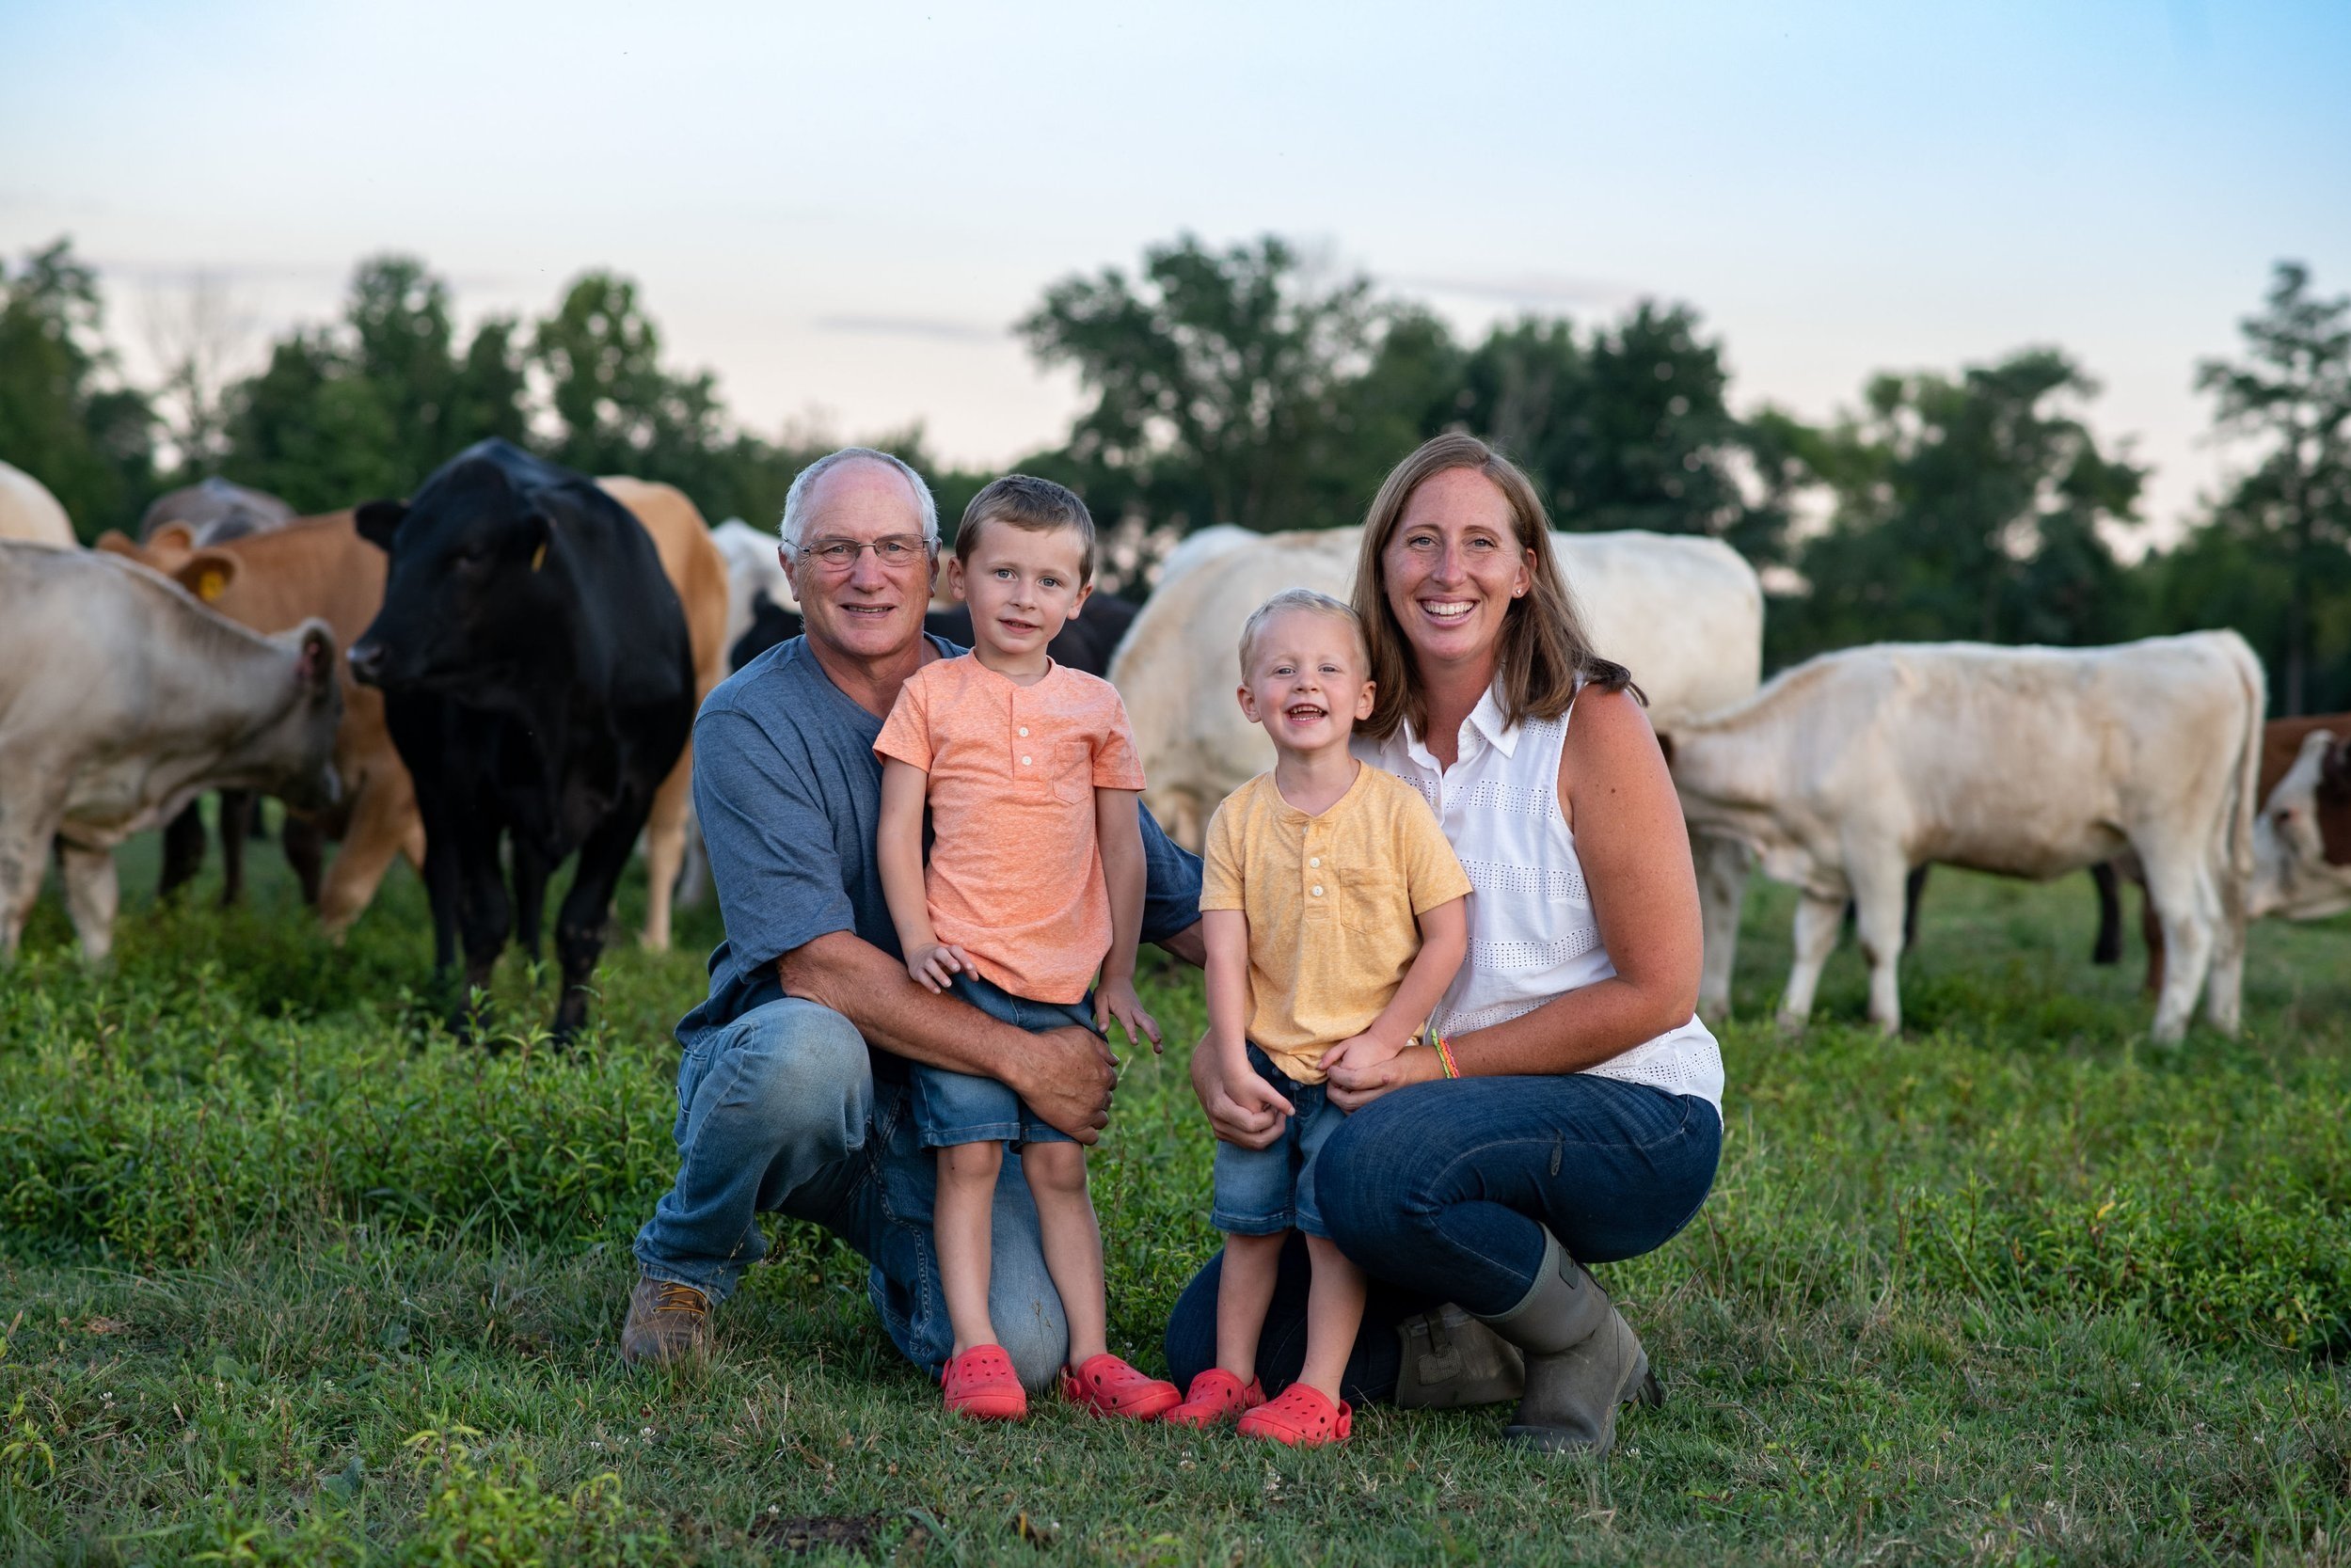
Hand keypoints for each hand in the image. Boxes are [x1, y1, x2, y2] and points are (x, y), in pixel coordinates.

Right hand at [904, 941, 969, 993]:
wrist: (918, 955)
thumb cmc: (943, 961)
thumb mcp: (954, 962)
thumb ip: (967, 969)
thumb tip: (976, 978)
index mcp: (946, 950)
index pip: (955, 950)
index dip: (963, 958)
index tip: (970, 968)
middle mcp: (934, 953)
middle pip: (940, 952)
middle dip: (948, 960)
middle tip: (957, 969)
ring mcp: (925, 961)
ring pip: (930, 965)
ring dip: (939, 974)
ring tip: (949, 984)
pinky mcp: (917, 971)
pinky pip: (922, 976)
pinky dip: (929, 983)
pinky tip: (938, 991)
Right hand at [1012, 1023, 1120, 1144]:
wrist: (1028, 1063)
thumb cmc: (1052, 1044)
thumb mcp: (1083, 1035)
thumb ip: (1102, 1048)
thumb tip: (1114, 1060)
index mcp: (1105, 1074)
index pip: (1111, 1081)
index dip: (1099, 1080)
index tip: (1086, 1080)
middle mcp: (1100, 1095)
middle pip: (1106, 1100)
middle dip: (1097, 1097)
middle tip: (1079, 1094)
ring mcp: (1088, 1112)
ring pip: (1102, 1120)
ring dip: (1094, 1116)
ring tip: (1079, 1111)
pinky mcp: (1074, 1127)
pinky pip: (1091, 1138)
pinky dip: (1088, 1134)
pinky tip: (1078, 1127)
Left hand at [1094, 977, 1162, 1052]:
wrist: (1118, 978)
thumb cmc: (1107, 990)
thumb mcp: (1100, 1001)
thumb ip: (1102, 1016)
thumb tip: (1102, 1031)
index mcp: (1123, 1008)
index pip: (1128, 1022)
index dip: (1131, 1032)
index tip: (1135, 1042)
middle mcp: (1134, 1010)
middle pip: (1145, 1021)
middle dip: (1151, 1032)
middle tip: (1157, 1042)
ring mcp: (1139, 1011)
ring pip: (1151, 1023)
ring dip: (1156, 1034)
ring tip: (1159, 1050)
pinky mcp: (1141, 1012)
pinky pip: (1151, 1022)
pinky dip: (1156, 1032)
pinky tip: (1158, 1044)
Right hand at [1189, 1032, 1292, 1148]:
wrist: (1205, 1069)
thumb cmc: (1229, 1068)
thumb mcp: (1249, 1077)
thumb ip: (1271, 1094)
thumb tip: (1292, 1111)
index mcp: (1221, 1109)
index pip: (1253, 1125)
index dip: (1271, 1118)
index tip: (1278, 1106)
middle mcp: (1218, 1123)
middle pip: (1255, 1141)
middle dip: (1274, 1129)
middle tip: (1282, 1113)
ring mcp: (1219, 1130)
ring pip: (1252, 1144)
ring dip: (1269, 1132)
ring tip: (1275, 1115)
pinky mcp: (1222, 1132)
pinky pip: (1246, 1142)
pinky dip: (1260, 1134)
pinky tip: (1265, 1118)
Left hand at [1325, 1036, 1442, 1111]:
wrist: (1436, 1069)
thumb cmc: (1411, 1055)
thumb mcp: (1390, 1052)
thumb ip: (1367, 1059)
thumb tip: (1339, 1063)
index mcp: (1387, 1074)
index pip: (1353, 1079)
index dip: (1336, 1076)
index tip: (1331, 1070)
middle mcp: (1387, 1092)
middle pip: (1350, 1100)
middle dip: (1334, 1092)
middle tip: (1330, 1082)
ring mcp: (1389, 1104)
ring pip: (1355, 1111)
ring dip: (1341, 1102)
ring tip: (1337, 1089)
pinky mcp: (1390, 1110)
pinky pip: (1364, 1115)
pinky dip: (1352, 1110)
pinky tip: (1349, 1099)